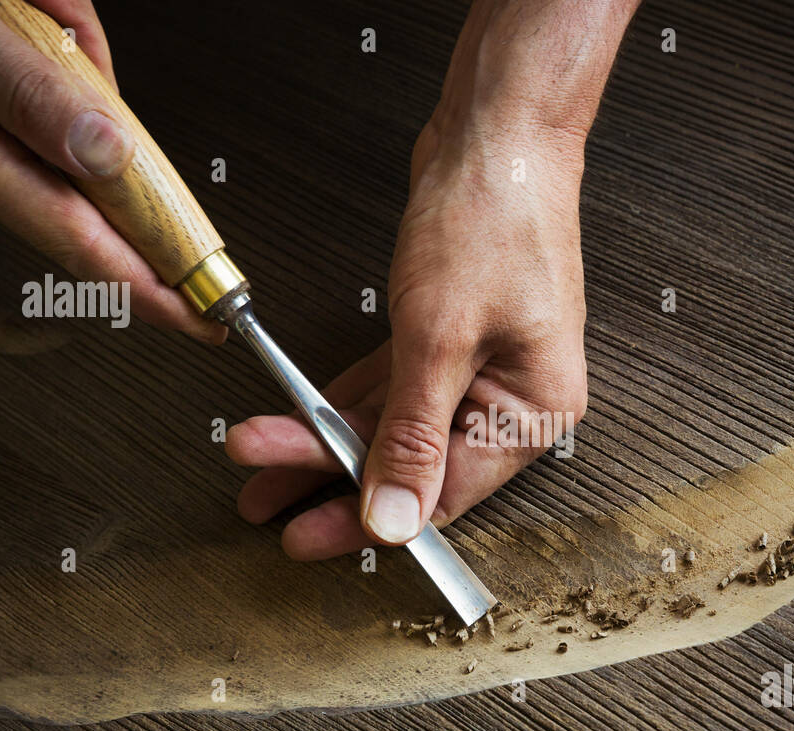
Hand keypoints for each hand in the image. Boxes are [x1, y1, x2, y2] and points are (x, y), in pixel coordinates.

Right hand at [0, 0, 221, 341]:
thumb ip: (30, 94)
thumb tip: (108, 156)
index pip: (86, 246)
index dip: (152, 288)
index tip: (203, 319)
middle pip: (101, 179)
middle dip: (110, 115)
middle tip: (80, 51)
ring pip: (86, 117)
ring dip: (74, 51)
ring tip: (28, 3)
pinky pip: (60, 82)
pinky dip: (58, 33)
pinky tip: (21, 5)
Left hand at [226, 116, 588, 558]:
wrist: (498, 134)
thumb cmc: (494, 219)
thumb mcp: (441, 338)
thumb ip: (412, 436)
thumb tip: (394, 518)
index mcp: (532, 413)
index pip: (441, 494)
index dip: (369, 520)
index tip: (306, 534)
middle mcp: (510, 399)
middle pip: (409, 463)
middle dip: (329, 477)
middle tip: (266, 498)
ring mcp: (480, 368)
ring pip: (390, 426)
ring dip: (323, 440)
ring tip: (261, 457)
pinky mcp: (450, 339)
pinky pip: (391, 387)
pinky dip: (344, 401)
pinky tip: (297, 416)